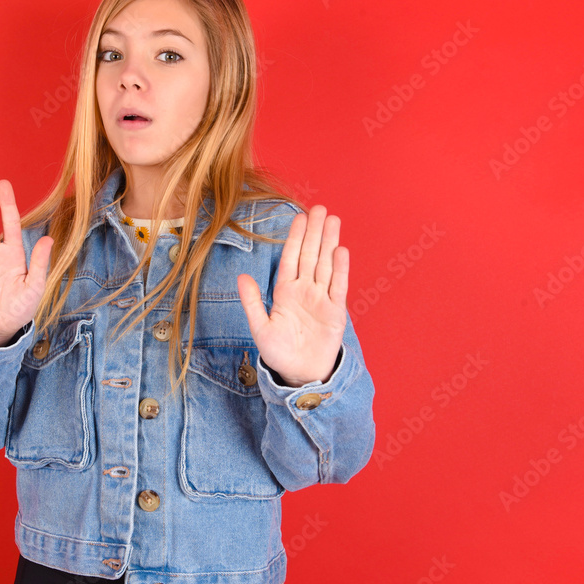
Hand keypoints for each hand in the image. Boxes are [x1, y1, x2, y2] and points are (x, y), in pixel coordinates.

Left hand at [237, 205, 347, 386]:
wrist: (301, 374)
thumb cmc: (279, 353)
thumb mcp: (260, 328)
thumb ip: (252, 301)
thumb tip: (242, 276)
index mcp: (285, 292)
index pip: (291, 258)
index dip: (295, 237)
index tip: (299, 217)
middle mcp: (304, 290)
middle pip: (310, 255)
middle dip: (314, 232)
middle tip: (320, 208)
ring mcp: (321, 299)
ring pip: (326, 265)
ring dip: (329, 243)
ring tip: (333, 220)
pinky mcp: (335, 311)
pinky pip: (338, 286)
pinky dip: (340, 269)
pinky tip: (341, 251)